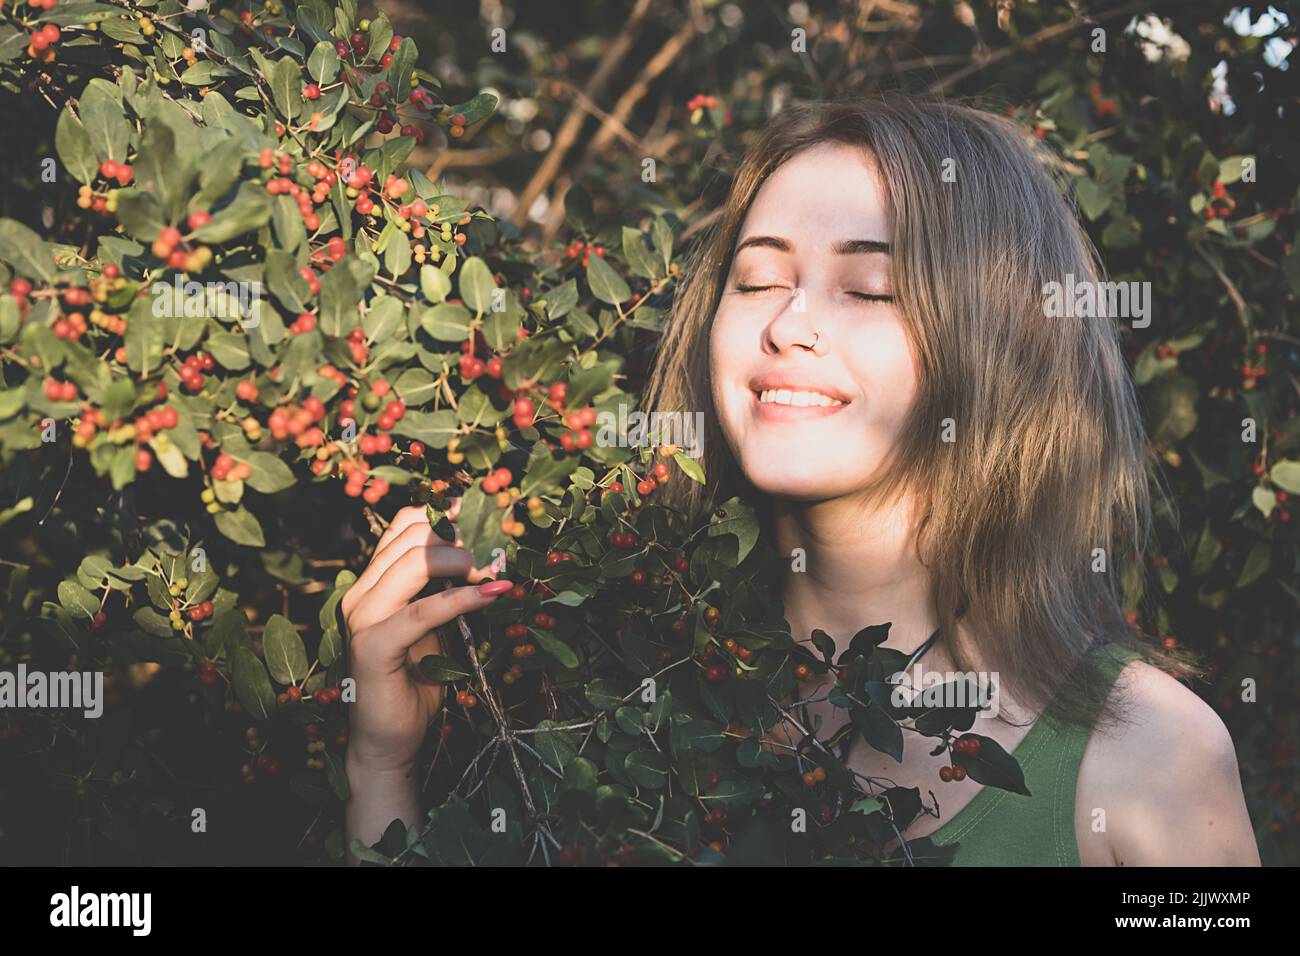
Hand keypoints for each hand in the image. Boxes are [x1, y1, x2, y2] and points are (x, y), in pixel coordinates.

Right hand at [342, 504, 511, 774]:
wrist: (389, 740)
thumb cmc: (415, 683)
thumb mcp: (435, 626)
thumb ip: (445, 591)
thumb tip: (486, 555)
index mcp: (374, 583)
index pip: (404, 527)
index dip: (445, 514)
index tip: (485, 515)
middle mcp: (361, 593)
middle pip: (411, 537)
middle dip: (462, 536)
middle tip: (500, 546)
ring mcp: (363, 618)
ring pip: (413, 563)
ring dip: (463, 560)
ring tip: (497, 569)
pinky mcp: (373, 646)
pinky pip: (421, 612)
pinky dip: (461, 599)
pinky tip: (492, 594)